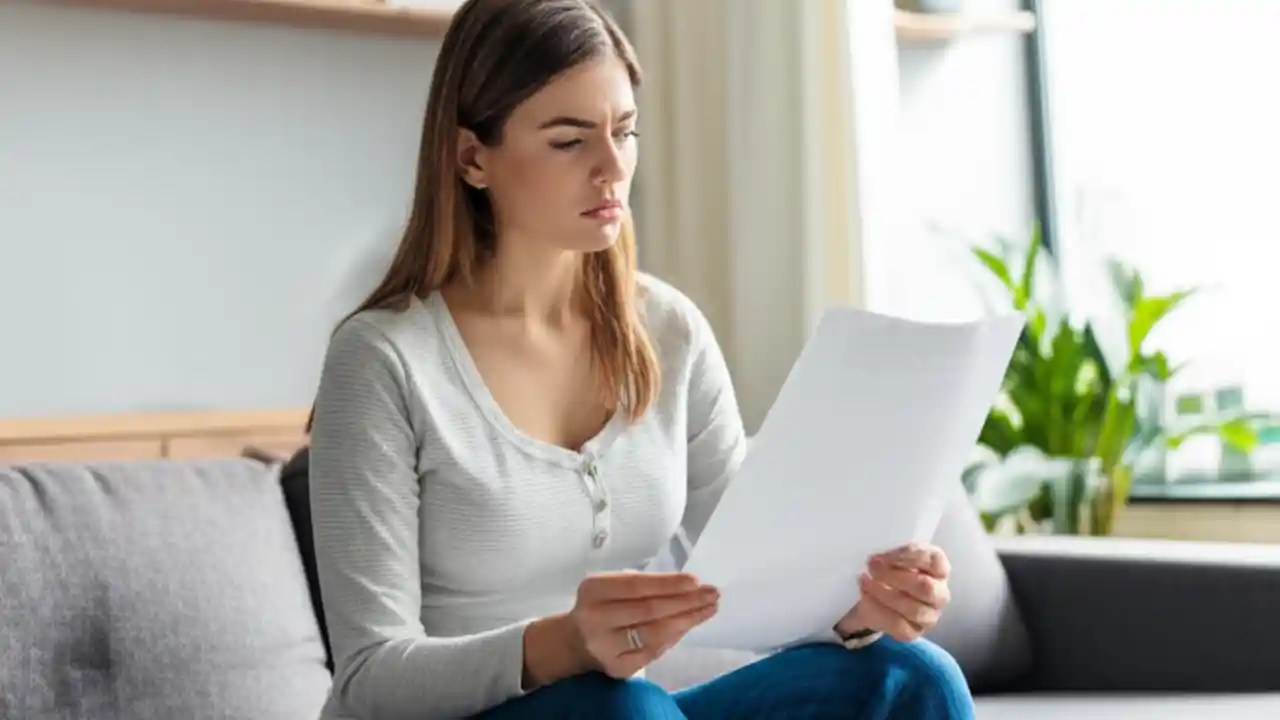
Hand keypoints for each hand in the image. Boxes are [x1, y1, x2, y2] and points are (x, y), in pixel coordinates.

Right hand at [563, 571, 718, 679]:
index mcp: (594, 590)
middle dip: (685, 602)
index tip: (696, 581)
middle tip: (712, 594)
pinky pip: (653, 651)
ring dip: (686, 621)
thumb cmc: (601, 605)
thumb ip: (643, 585)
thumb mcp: (611, 586)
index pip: (636, 586)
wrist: (574, 642)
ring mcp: (605, 647)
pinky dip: (675, 637)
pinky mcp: (617, 668)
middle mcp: (595, 619)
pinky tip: (688, 625)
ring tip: (708, 609)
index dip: (668, 584)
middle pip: (649, 610)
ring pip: (654, 633)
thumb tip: (689, 588)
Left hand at [836, 542, 951, 642]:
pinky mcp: (914, 632)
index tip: (882, 553)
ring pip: (912, 608)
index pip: (932, 559)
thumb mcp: (892, 554)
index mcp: (939, 568)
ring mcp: (930, 615)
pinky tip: (865, 598)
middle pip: (925, 587)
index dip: (907, 555)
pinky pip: (898, 625)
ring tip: (864, 581)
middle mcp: (940, 593)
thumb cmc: (889, 569)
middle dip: (894, 576)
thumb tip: (875, 550)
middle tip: (871, 566)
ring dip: (884, 594)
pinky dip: (878, 610)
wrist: (875, 597)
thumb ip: (892, 551)